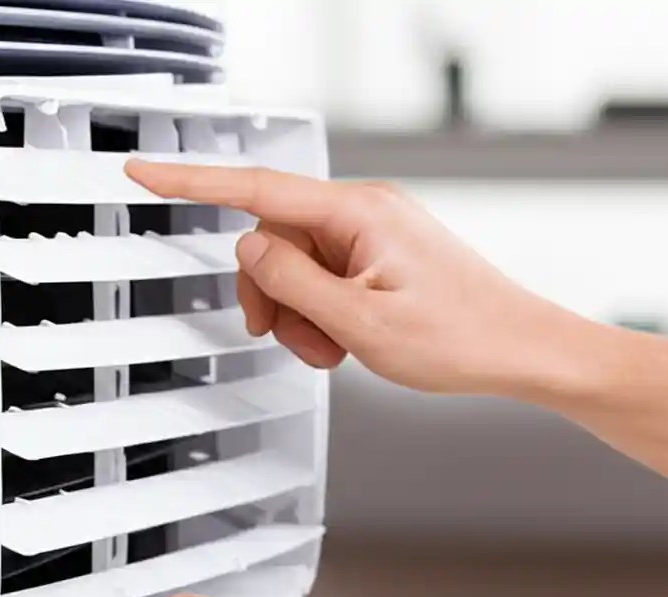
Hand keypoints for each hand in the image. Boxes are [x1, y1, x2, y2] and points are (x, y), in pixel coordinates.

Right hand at [125, 160, 586, 395]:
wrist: (523, 351)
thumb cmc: (463, 336)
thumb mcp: (360, 321)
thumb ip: (291, 282)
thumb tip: (247, 248)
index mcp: (357, 212)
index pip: (254, 190)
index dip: (189, 183)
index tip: (144, 173)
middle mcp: (362, 212)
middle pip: (270, 243)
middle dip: (272, 297)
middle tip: (297, 337)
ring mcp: (371, 233)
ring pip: (292, 267)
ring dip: (299, 315)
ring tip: (337, 346)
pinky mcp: (377, 255)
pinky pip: (320, 277)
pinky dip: (321, 314)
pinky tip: (348, 340)